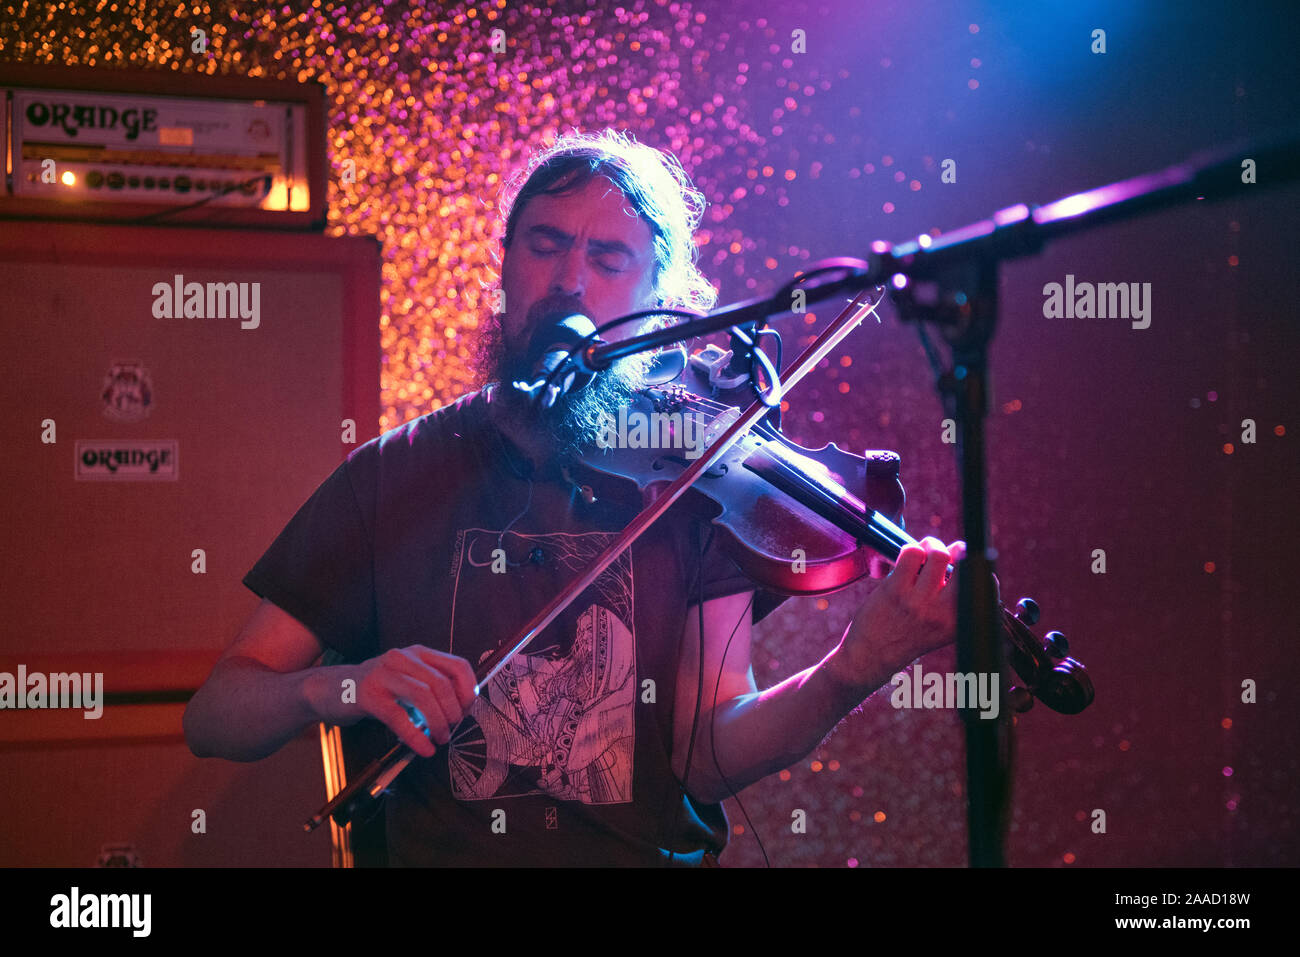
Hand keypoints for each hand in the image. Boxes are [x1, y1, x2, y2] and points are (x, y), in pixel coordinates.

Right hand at [340, 646, 477, 756]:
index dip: (468, 690)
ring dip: (438, 722)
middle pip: (442, 683)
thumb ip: (430, 688)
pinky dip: (415, 737)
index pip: (457, 665)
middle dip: (453, 711)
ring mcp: (384, 674)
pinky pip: (398, 717)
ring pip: (423, 695)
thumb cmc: (375, 689)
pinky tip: (424, 749)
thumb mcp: (406, 679)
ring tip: (440, 738)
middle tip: (453, 729)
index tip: (467, 710)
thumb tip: (461, 710)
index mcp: (418, 653)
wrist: (329, 689)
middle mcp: (403, 658)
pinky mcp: (368, 695)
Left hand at [830, 538, 988, 693]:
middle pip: (966, 563)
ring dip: (931, 545)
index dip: (980, 567)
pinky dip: (911, 549)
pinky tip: (907, 559)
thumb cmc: (906, 636)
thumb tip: (961, 556)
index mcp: (959, 622)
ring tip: (924, 552)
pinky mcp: (895, 590)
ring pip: (937, 554)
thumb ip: (953, 601)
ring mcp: (918, 601)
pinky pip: (911, 553)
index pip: (987, 585)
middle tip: (947, 552)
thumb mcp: (941, 628)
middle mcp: (943, 612)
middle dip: (959, 549)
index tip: (968, 563)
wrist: (871, 656)